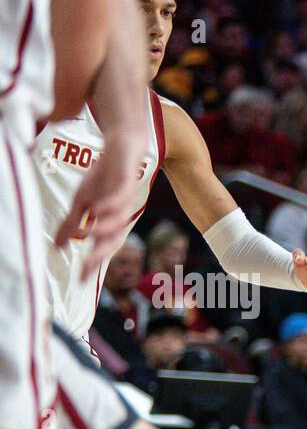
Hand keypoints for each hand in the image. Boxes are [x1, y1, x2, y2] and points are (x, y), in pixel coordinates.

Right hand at [55, 134, 148, 276]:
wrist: (122, 147)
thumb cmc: (103, 176)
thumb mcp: (81, 200)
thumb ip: (71, 222)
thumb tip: (58, 246)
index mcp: (111, 220)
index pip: (102, 247)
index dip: (93, 264)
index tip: (80, 281)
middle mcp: (121, 214)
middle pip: (113, 239)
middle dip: (100, 254)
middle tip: (86, 268)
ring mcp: (125, 198)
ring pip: (118, 219)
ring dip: (104, 229)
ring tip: (89, 237)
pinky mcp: (127, 179)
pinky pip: (120, 194)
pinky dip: (110, 203)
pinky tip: (97, 209)